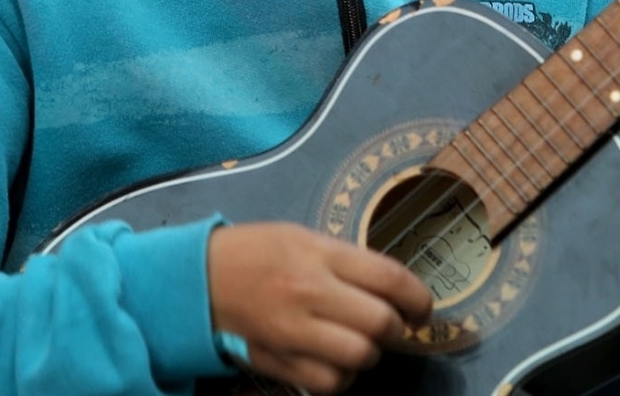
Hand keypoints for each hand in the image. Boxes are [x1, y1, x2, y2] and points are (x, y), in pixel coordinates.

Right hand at [207, 222, 432, 393]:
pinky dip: (342, 376)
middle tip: (389, 323)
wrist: (198, 280)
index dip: (419, 298)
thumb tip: (391, 289)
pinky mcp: (279, 361)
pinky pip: (331, 382)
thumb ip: (346, 261)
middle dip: (396, 327)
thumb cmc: (254, 252)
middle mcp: (310, 292)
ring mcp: (294, 331)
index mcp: (319, 254)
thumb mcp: (302, 237)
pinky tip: (334, 360)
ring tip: (357, 341)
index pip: (391, 278)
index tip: (421, 308)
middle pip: (381, 322)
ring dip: (369, 353)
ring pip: (361, 357)